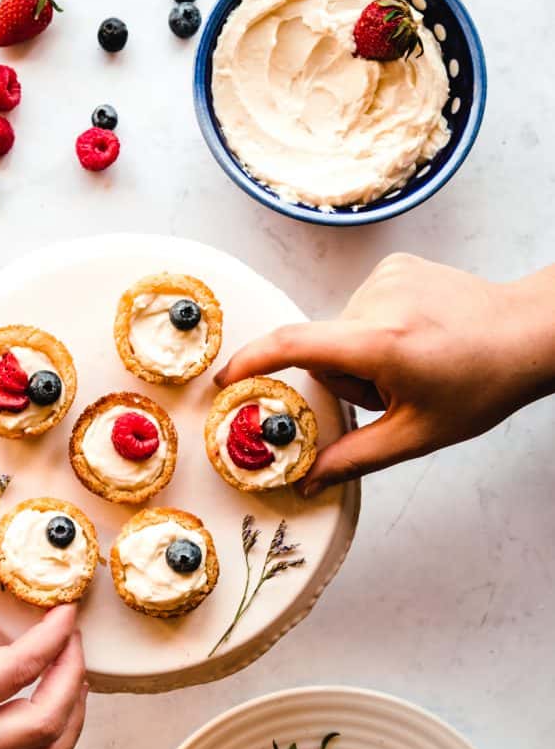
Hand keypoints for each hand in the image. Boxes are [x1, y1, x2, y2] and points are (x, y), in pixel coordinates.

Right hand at [216, 254, 554, 493]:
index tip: (224, 379)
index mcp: (382, 344)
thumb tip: (308, 482)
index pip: (295, 346)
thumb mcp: (416, 434)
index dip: (251, 363)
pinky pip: (358, 307)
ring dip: (360, 354)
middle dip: (344, 378)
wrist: (527, 332)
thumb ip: (353, 459)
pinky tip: (412, 335)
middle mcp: (379, 302)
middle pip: (322, 352)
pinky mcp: (394, 265)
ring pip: (339, 331)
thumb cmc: (482, 383)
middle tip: (391, 390)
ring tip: (408, 362)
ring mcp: (387, 277)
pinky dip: (373, 328)